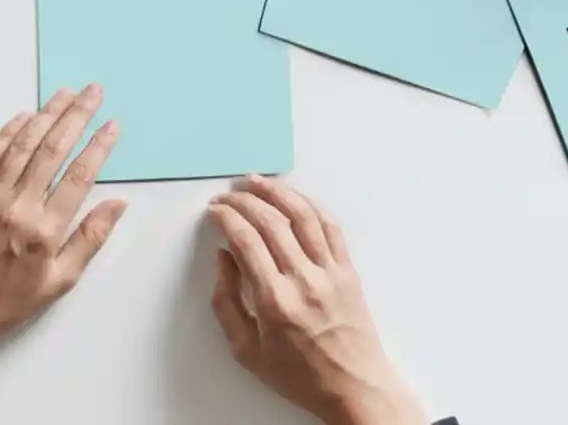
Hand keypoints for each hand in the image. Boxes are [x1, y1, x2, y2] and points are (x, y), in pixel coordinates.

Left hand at [0, 85, 126, 418]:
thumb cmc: (9, 301)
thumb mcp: (61, 282)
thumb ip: (90, 239)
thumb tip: (118, 204)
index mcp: (45, 230)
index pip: (80, 175)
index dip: (99, 145)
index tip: (112, 125)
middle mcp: (18, 207)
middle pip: (53, 149)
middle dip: (76, 115)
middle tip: (92, 91)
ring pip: (23, 145)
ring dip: (46, 115)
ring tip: (64, 94)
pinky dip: (9, 132)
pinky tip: (24, 117)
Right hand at [208, 176, 426, 424]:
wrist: (354, 387)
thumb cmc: (299, 376)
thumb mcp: (247, 351)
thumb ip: (227, 303)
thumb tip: (223, 259)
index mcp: (275, 300)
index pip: (246, 240)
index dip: (226, 217)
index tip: (213, 210)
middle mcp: (304, 279)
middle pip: (271, 221)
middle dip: (244, 200)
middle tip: (227, 194)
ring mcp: (330, 271)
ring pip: (302, 215)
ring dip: (277, 191)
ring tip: (256, 181)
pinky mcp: (348, 270)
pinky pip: (330, 226)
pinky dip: (310, 205)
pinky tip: (294, 197)